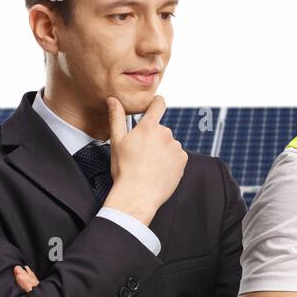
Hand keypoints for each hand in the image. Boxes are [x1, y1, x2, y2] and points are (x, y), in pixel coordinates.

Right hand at [101, 94, 187, 224]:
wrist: (138, 196)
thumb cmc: (125, 170)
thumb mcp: (116, 142)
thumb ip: (117, 117)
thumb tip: (113, 99)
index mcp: (148, 127)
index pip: (158, 104)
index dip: (156, 102)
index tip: (155, 104)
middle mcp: (165, 133)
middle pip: (161, 130)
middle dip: (153, 138)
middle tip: (142, 154)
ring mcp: (176, 147)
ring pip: (169, 144)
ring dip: (162, 150)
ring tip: (150, 165)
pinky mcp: (183, 160)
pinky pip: (177, 156)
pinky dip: (170, 161)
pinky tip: (159, 170)